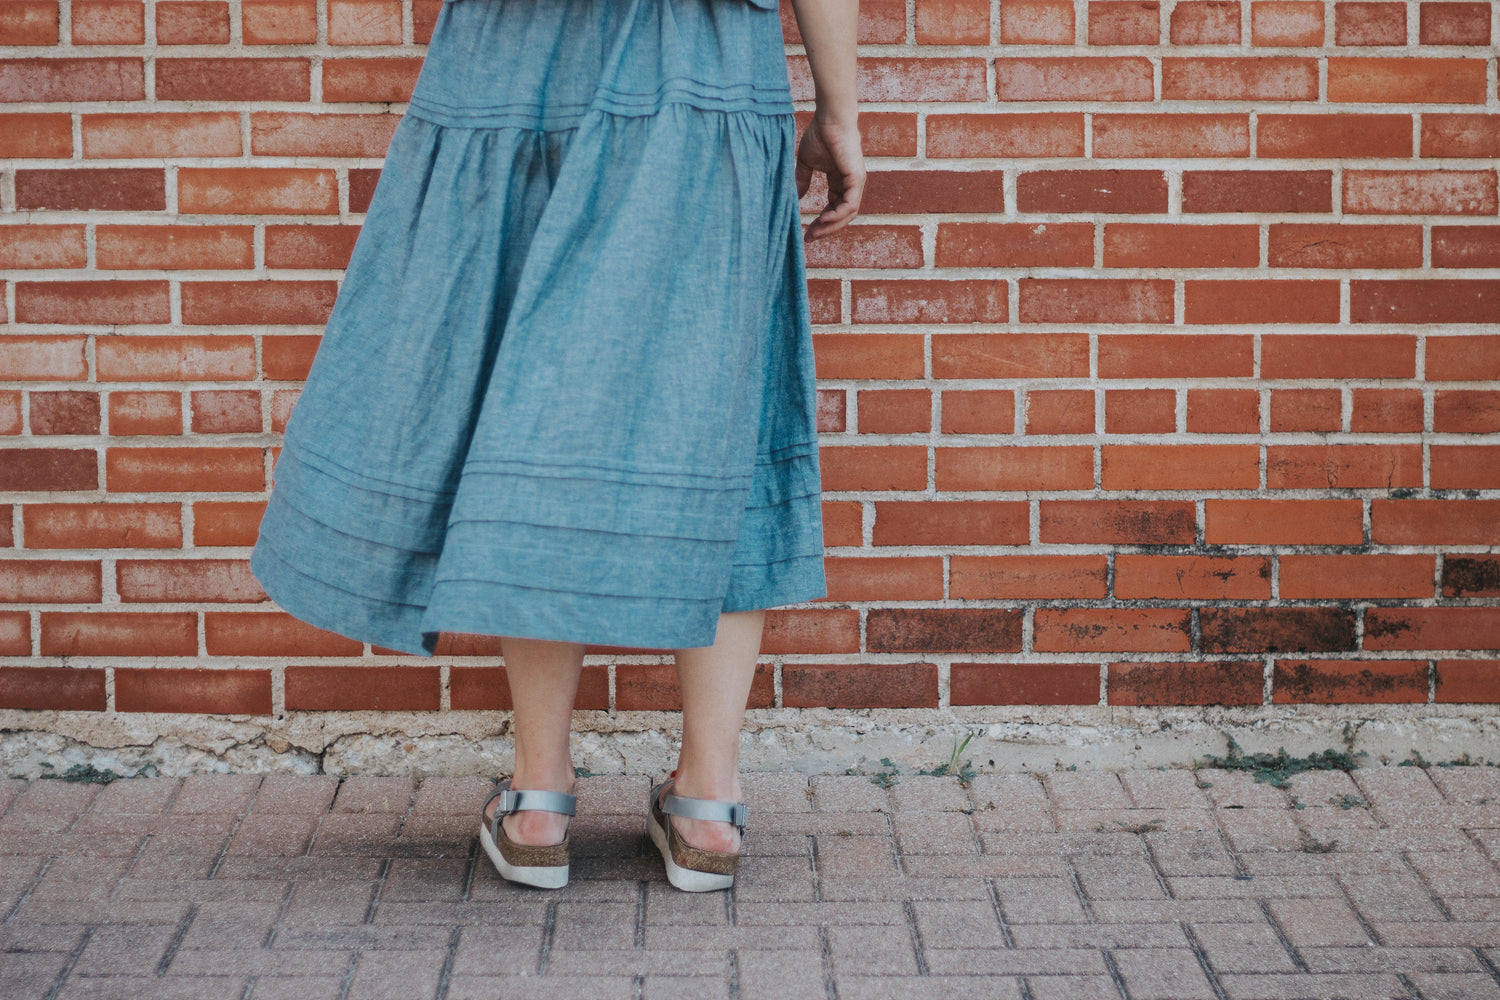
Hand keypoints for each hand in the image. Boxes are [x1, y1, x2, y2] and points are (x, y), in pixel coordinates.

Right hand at [796, 112, 864, 240]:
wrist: (829, 119)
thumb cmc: (819, 134)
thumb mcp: (806, 163)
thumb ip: (802, 180)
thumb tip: (795, 198)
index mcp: (840, 181)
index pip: (834, 208)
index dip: (821, 222)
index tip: (807, 232)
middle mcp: (850, 184)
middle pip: (842, 215)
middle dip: (826, 229)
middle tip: (809, 238)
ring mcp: (856, 182)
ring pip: (847, 214)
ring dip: (831, 226)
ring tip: (815, 232)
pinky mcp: (857, 179)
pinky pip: (850, 205)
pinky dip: (838, 216)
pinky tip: (823, 220)